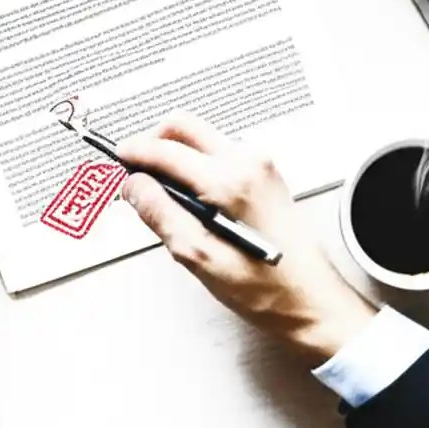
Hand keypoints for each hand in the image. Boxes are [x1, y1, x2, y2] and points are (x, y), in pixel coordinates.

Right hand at [118, 112, 376, 364]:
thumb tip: (134, 187)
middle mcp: (248, 163)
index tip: (116, 160)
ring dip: (173, 156)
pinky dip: (193, 166)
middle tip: (134, 171)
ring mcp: (259, 166)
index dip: (133, 153)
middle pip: (184, 127)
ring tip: (162, 196)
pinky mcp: (264, 175)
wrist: (312, 301)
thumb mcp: (199, 258)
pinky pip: (217, 154)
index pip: (166, 149)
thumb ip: (161, 215)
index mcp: (230, 181)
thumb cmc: (267, 289)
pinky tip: (190, 201)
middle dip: (152, 143)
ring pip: (200, 139)